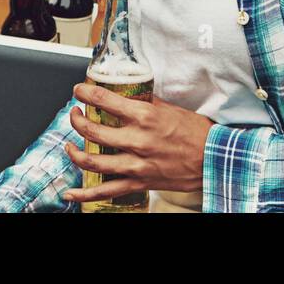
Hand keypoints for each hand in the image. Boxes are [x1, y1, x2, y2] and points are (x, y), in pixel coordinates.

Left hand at [61, 83, 213, 204]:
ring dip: (74, 152)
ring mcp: (135, 164)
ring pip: (92, 161)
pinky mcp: (138, 182)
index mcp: (144, 116)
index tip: (78, 90)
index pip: (104, 101)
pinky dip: (84, 193)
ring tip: (70, 145)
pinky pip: (105, 190)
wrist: (213, 160)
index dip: (85, 93)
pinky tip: (71, 192)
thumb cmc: (196, 133)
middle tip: (74, 114)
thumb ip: (147, 102)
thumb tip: (130, 94)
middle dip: (76, 120)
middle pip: (91, 131)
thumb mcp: (170, 108)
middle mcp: (136, 140)